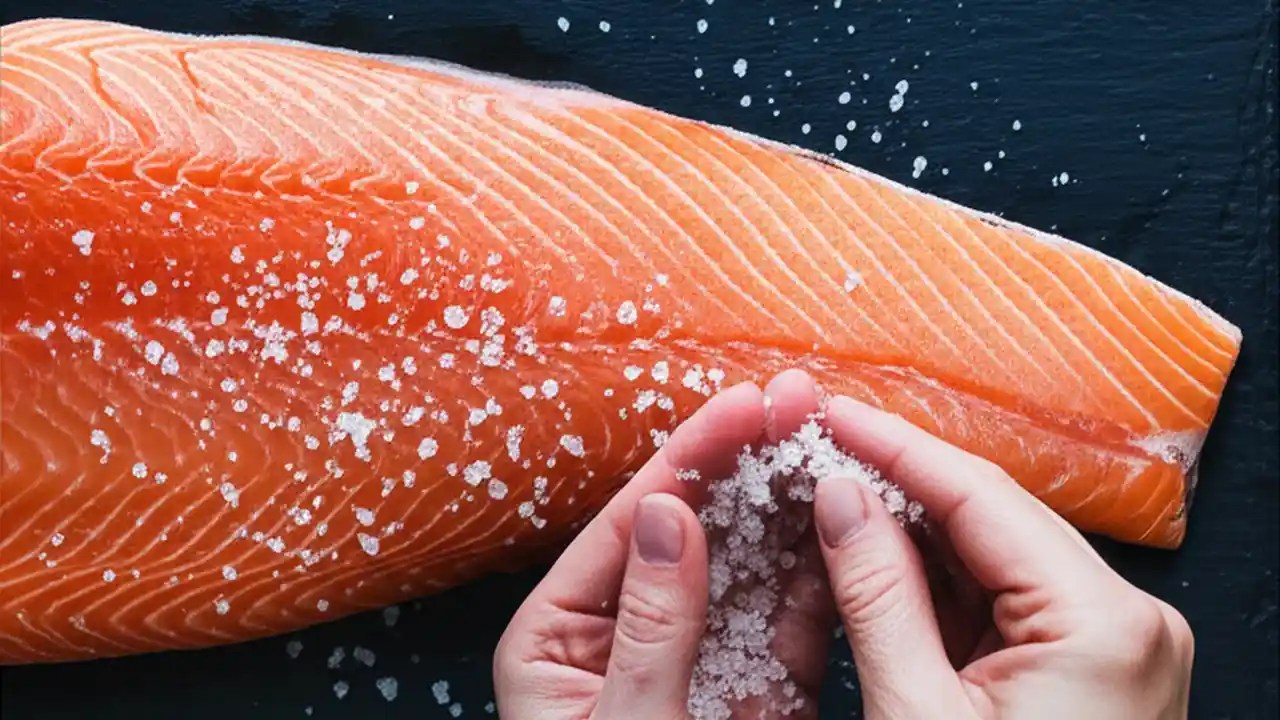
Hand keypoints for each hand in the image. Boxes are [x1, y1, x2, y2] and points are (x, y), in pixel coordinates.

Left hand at [493, 372, 837, 718]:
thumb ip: (651, 624)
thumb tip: (667, 513)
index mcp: (562, 636)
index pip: (628, 527)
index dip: (687, 461)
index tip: (740, 406)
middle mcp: (634, 633)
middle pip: (695, 532)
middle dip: (747, 462)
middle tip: (795, 399)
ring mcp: (703, 660)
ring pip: (752, 566)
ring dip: (792, 501)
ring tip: (833, 437)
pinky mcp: (763, 691)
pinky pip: (794, 621)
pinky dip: (825, 571)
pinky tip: (853, 518)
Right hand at [814, 395, 1194, 719]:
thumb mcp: (917, 717)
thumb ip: (877, 595)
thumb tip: (839, 497)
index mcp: (1102, 623)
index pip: (979, 497)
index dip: (891, 446)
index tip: (827, 413)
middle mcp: (1127, 618)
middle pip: (990, 516)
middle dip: (895, 481)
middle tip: (816, 447)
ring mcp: (1114, 641)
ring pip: (993, 553)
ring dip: (910, 528)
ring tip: (830, 497)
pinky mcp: (1090, 665)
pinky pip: (1002, 598)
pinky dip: (936, 579)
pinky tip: (873, 559)